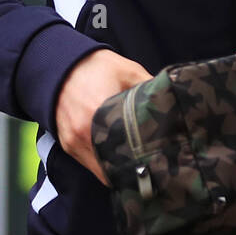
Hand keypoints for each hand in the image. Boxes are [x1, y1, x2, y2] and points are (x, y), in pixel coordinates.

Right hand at [55, 48, 153, 185]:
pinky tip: (118, 156)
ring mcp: (72, 142)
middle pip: (113, 170)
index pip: (125, 155)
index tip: (160, 164)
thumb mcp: (130, 72)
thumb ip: (152, 90)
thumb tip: (175, 106)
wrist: (60, 62)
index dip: (144, 164)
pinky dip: (103, 163)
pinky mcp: (67, 144)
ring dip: (117, 170)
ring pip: (100, 172)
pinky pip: (89, 164)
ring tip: (137, 164)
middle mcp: (83, 134)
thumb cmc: (96, 66)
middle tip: (153, 167)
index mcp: (99, 115)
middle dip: (132, 171)